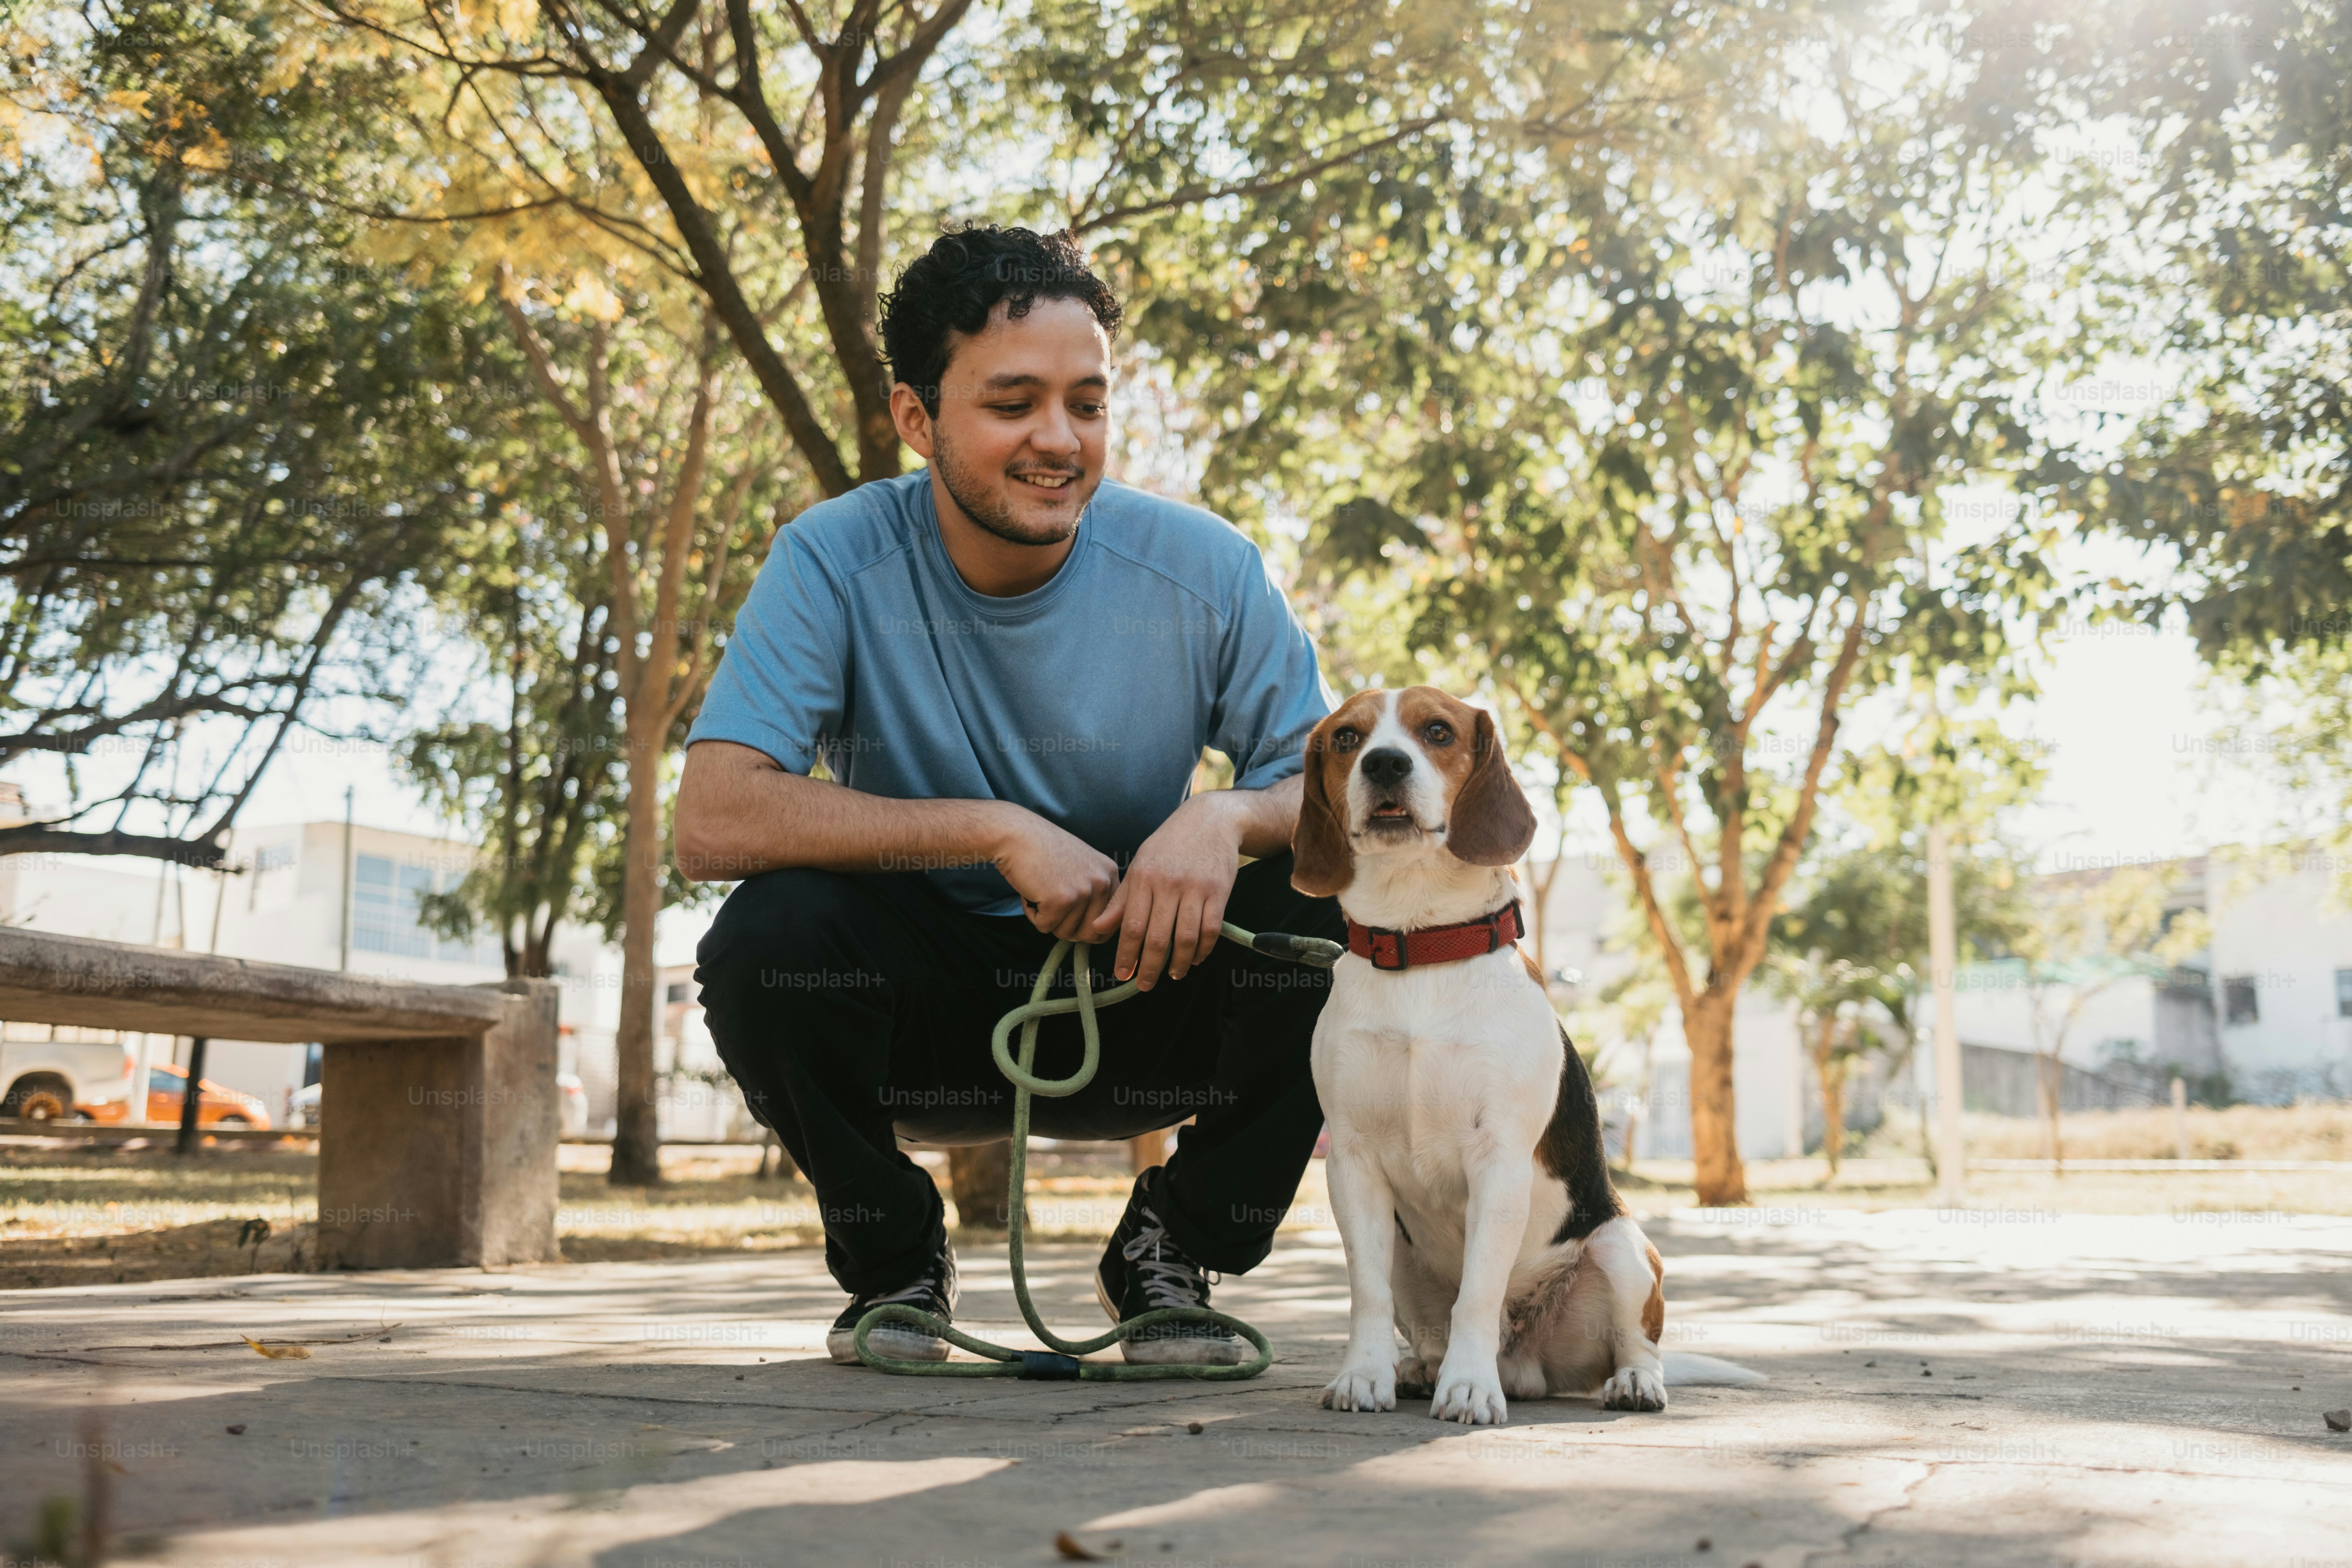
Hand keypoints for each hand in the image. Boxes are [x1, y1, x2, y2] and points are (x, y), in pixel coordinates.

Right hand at [990, 805, 1120, 939]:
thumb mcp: (1081, 867)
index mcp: (1109, 874)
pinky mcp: (1060, 900)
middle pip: (1089, 934)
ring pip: (1065, 932)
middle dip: (1067, 926)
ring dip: (1047, 918)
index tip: (1071, 916)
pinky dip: (1032, 914)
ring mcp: (1082, 891)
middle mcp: (1102, 882)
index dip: (1089, 927)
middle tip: (1051, 905)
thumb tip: (1095, 934)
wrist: (1016, 834)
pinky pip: (1045, 927)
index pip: (1111, 923)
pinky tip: (1030, 891)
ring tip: (1040, 890)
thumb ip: (1093, 893)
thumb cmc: (1043, 851)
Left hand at [1099, 794, 1244, 991]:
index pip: (1131, 926)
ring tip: (1173, 975)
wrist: (1211, 819)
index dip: (1126, 955)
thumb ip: (1122, 899)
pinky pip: (1210, 930)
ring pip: (1185, 938)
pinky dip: (1203, 950)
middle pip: (1157, 938)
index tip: (1122, 974)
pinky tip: (1195, 958)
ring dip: (1178, 964)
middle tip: (1144, 985)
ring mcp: (1196, 888)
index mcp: (1144, 877)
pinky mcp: (1219, 891)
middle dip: (1149, 968)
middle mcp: (1168, 884)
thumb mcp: (1140, 864)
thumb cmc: (1170, 844)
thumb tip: (1098, 928)